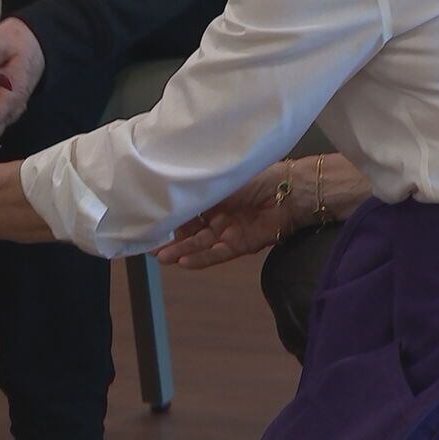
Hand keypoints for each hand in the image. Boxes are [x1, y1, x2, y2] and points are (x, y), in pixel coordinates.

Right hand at [154, 164, 287, 269]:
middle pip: (190, 230)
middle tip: (149, 245)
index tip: (152, 222)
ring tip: (161, 257)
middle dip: (170, 239)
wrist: (289, 191)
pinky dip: (200, 259)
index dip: (171, 217)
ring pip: (200, 245)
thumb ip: (198, 192)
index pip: (187, 210)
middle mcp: (219, 214)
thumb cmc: (257, 177)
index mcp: (214, 195)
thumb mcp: (220, 180)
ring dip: (181, 251)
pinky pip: (216, 255)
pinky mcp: (240, 245)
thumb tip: (172, 197)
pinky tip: (183, 262)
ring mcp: (228, 231)